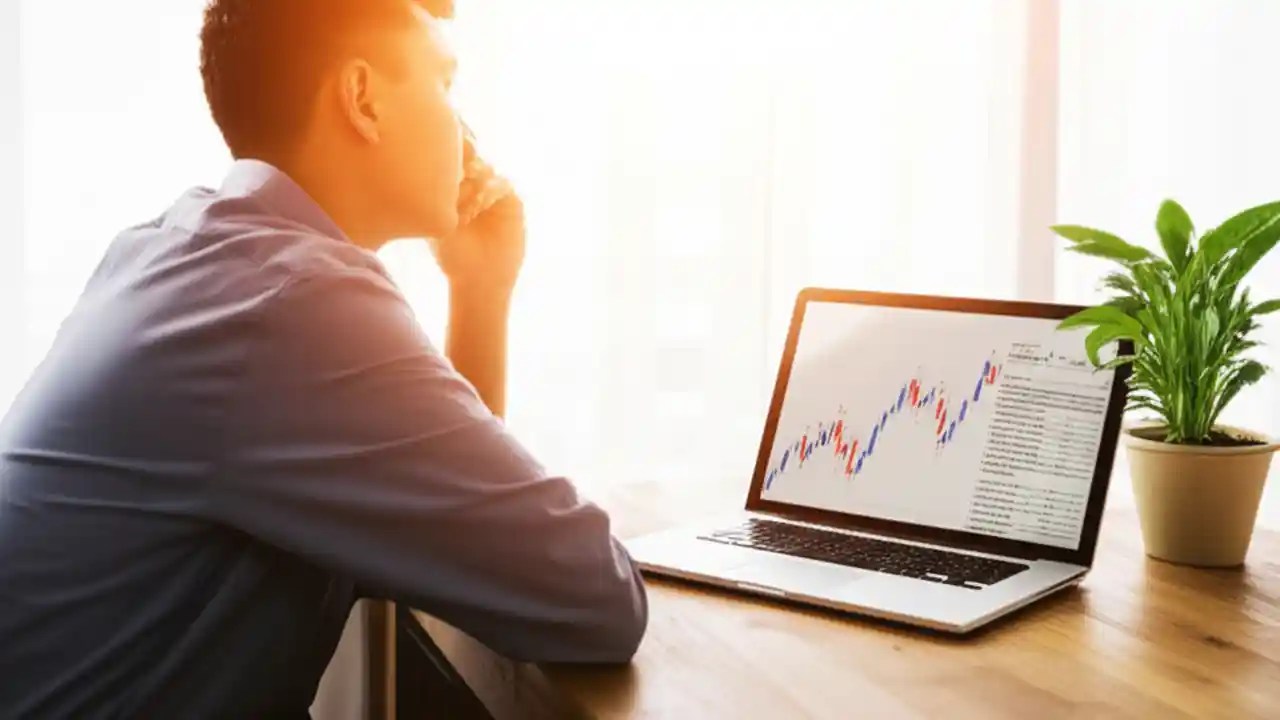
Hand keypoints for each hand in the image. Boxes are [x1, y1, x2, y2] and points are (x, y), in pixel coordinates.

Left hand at [429, 130, 525, 295]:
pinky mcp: (511, 202)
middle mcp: (472, 185)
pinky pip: (503, 186)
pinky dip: (491, 190)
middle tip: (455, 163)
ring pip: (486, 169)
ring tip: (463, 195)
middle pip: (470, 156)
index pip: (450, 160)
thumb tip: (425, 177)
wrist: (481, 280)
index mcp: (451, 188)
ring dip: (475, 177)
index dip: (447, 152)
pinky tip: (480, 204)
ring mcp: (492, 192)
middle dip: (463, 155)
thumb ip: (438, 203)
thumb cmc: (453, 257)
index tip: (435, 150)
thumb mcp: (439, 228)